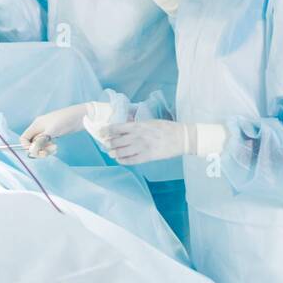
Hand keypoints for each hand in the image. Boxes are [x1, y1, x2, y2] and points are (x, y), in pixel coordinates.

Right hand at [20, 102, 96, 157]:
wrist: (81, 116)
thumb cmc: (67, 119)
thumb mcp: (53, 130)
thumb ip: (41, 140)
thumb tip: (32, 150)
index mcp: (36, 125)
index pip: (24, 138)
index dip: (27, 147)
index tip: (36, 150)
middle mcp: (39, 128)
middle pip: (31, 143)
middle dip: (38, 150)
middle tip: (46, 153)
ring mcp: (46, 131)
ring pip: (39, 145)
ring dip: (44, 150)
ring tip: (55, 148)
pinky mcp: (53, 134)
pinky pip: (46, 144)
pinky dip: (49, 148)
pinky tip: (55, 148)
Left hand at [102, 120, 226, 165]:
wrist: (181, 137)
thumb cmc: (166, 127)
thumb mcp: (150, 122)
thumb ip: (137, 125)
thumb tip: (125, 125)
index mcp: (138, 126)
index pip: (116, 128)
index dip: (106, 131)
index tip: (101, 132)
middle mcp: (138, 136)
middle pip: (116, 141)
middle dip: (108, 143)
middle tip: (105, 144)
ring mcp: (142, 147)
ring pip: (121, 152)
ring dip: (114, 153)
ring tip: (111, 153)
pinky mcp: (147, 157)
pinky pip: (131, 160)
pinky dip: (123, 161)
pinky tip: (120, 160)